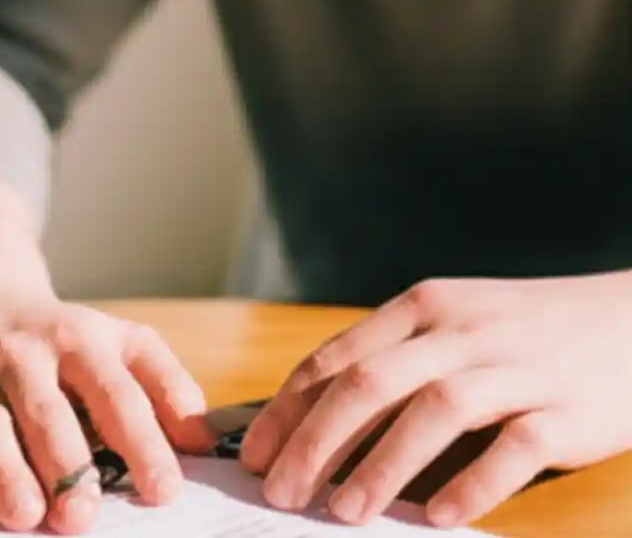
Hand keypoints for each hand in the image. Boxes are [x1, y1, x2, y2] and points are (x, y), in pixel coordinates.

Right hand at [0, 290, 213, 534]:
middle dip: (63, 464)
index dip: (141, 442)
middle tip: (81, 516)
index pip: (115, 393)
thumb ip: (163, 385)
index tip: (163, 490)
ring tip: (24, 516)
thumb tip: (201, 441)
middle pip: (43, 410)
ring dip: (2, 469)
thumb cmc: (58, 336)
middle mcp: (20, 354)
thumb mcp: (118, 341)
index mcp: (78, 339)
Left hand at [240, 271, 631, 527]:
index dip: (290, 411)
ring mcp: (518, 367)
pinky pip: (515, 447)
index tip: (256, 456)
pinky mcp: (569, 409)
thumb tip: (313, 424)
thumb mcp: (452, 326)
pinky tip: (440, 517)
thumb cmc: (524, 332)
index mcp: (424, 308)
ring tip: (344, 511)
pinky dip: (474, 483)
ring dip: (382, 465)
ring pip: (435, 410)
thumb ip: (392, 361)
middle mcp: (463, 331)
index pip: (338, 359)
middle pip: (371, 383)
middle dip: (315, 442)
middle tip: (282, 492)